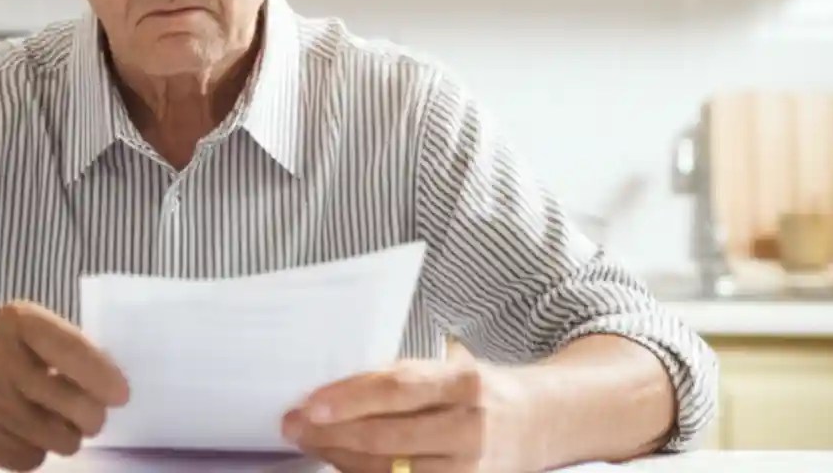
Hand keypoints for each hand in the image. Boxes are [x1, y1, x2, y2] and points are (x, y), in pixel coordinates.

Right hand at [0, 301, 129, 471]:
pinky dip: (36, 451)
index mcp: (16, 322)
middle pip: (78, 405)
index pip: (72, 348)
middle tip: (88, 414)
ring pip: (62, 439)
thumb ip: (73, 352)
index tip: (121, 395)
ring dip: (66, 435)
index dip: (102, 374)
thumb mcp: (34, 339)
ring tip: (48, 420)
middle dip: (93, 416)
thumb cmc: (8, 362)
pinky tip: (19, 434)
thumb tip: (114, 390)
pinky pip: (35, 459)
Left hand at [281, 357, 537, 472]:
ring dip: (342, 457)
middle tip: (293, 425)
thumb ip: (398, 380)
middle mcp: (471, 426)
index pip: (398, 390)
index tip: (309, 404)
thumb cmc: (478, 390)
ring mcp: (471, 466)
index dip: (349, 399)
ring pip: (391, 470)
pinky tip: (343, 462)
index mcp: (464, 382)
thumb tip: (332, 393)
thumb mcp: (447, 369)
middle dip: (332, 433)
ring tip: (312, 442)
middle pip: (389, 436)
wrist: (539, 422)